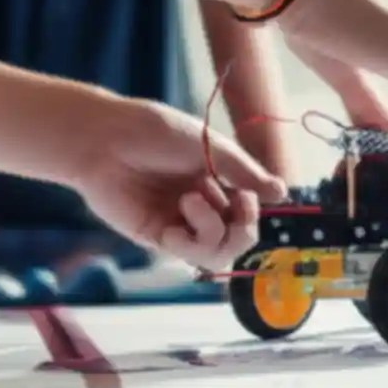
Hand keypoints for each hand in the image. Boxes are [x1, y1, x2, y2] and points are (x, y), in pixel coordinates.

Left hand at [70, 99, 285, 272]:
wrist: (105, 140)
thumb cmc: (155, 132)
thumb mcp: (210, 146)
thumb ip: (245, 173)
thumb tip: (282, 193)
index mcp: (217, 179)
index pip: (249, 209)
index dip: (254, 210)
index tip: (248, 193)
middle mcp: (203, 204)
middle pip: (239, 238)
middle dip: (244, 228)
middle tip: (236, 204)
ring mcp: (180, 223)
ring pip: (217, 253)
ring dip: (214, 230)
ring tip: (191, 201)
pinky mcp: (156, 238)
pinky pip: (188, 255)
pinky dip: (190, 243)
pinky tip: (174, 226)